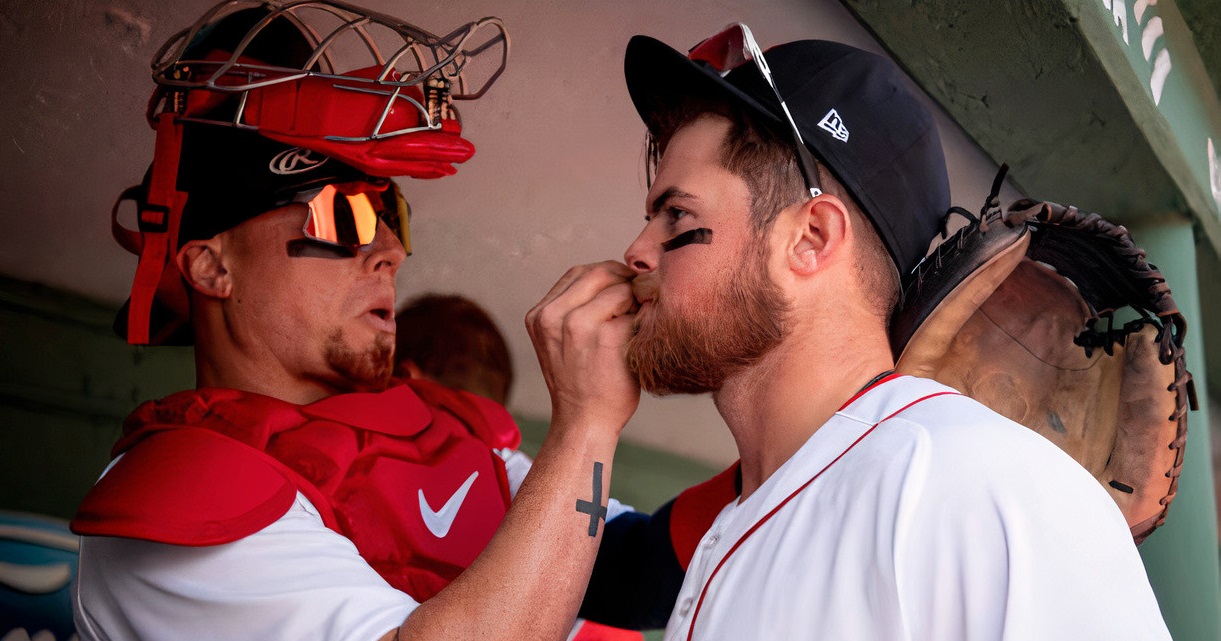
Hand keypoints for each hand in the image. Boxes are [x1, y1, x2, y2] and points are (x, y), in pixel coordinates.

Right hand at [526, 261, 640, 432]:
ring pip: (620, 286)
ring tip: (635, 322)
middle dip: (625, 280)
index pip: (579, 272)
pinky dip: (644, 318)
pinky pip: (636, 310)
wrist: (584, 422)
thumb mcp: (560, 338)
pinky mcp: (608, 337)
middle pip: (600, 271)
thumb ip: (576, 306)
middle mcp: (553, 316)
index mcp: (539, 314)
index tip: (624, 291)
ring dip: (635, 299)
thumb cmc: (581, 381)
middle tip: (639, 299)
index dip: (607, 276)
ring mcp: (579, 325)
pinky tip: (641, 335)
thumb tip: (620, 275)